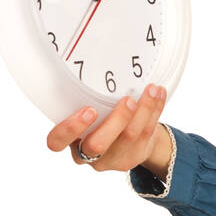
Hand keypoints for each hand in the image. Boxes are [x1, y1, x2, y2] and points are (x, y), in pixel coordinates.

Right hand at [45, 83, 169, 173]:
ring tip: (151, 90)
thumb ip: (84, 96)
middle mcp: (86, 154)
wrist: (127, 139)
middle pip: (98, 144)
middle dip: (116, 120)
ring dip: (143, 110)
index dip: (71, 128)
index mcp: (69, 140)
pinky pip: (147, 134)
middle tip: (128, 100)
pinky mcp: (133, 157)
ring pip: (128, 137)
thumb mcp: (86, 107)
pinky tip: (159, 94)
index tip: (89, 110)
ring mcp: (111, 159)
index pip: (57, 141)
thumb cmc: (99, 117)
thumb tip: (90, 56)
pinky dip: (155, 110)